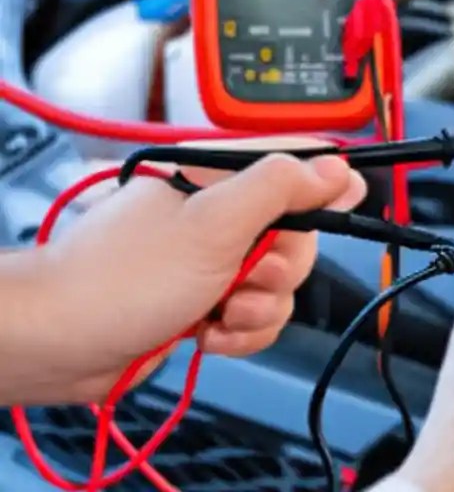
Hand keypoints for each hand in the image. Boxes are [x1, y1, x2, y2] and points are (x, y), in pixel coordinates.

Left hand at [9, 138, 365, 404]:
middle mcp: (218, 215)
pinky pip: (255, 316)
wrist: (60, 343)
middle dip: (281, 270)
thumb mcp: (213, 225)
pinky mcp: (206, 302)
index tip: (325, 219)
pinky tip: (208, 332)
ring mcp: (212, 261)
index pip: (294, 166)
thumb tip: (337, 167)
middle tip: (246, 275)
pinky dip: (239, 332)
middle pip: (298, 236)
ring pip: (279, 284)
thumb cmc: (119, 279)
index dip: (322, 192)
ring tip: (219, 311)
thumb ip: (279, 189)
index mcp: (218, 178)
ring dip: (258, 308)